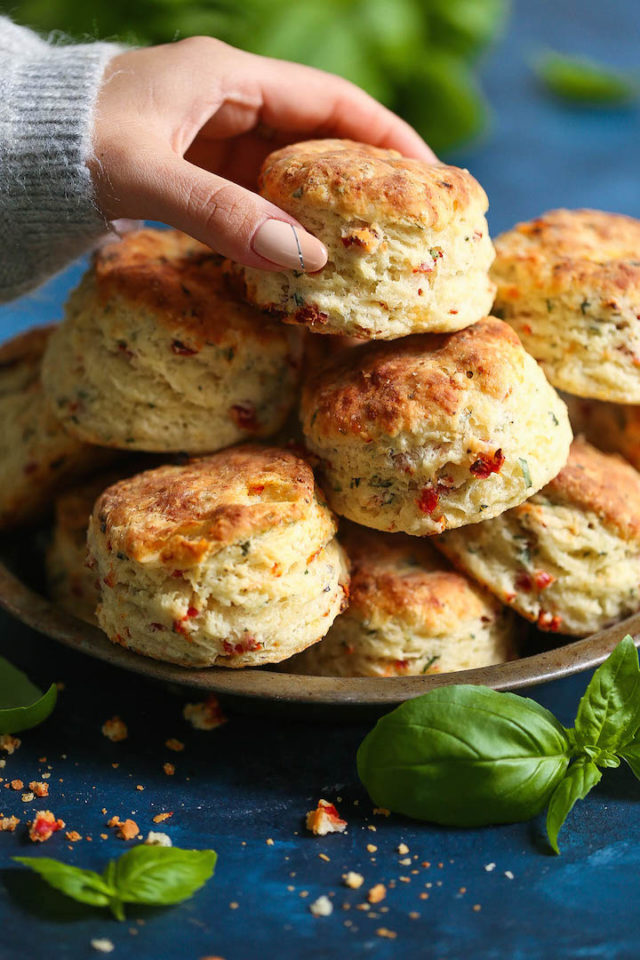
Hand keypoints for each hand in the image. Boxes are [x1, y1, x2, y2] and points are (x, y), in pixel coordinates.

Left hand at [89, 37, 435, 272]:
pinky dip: (283, 229)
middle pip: (319, 139)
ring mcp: (212, 140)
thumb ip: (222, 216)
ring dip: (324, 212)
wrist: (15, 156)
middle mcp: (228, 103)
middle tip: (410, 227)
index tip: (431, 176)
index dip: (387, 136)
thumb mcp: (149, 176)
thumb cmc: (73, 146)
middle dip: (365, 180)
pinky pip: (255, 201)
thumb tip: (304, 259)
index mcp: (228, 78)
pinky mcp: (195, 174)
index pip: (332, 101)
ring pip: (290, 175)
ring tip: (367, 254)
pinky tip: (303, 262)